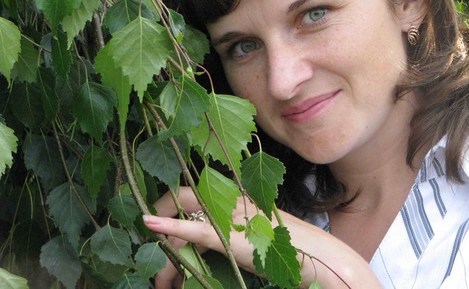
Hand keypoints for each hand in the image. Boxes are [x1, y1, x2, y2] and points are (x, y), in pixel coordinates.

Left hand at [144, 187, 380, 287]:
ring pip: (184, 220)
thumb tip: (203, 239)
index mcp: (238, 197)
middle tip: (152, 251)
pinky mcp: (229, 234)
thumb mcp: (255, 235)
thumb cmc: (289, 247)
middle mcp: (232, 199)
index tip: (157, 224)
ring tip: (161, 281)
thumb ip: (231, 230)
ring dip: (165, 249)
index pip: (196, 190)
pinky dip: (169, 226)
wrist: (316, 255)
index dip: (171, 204)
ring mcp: (230, 215)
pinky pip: (192, 229)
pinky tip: (150, 224)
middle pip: (184, 198)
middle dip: (162, 219)